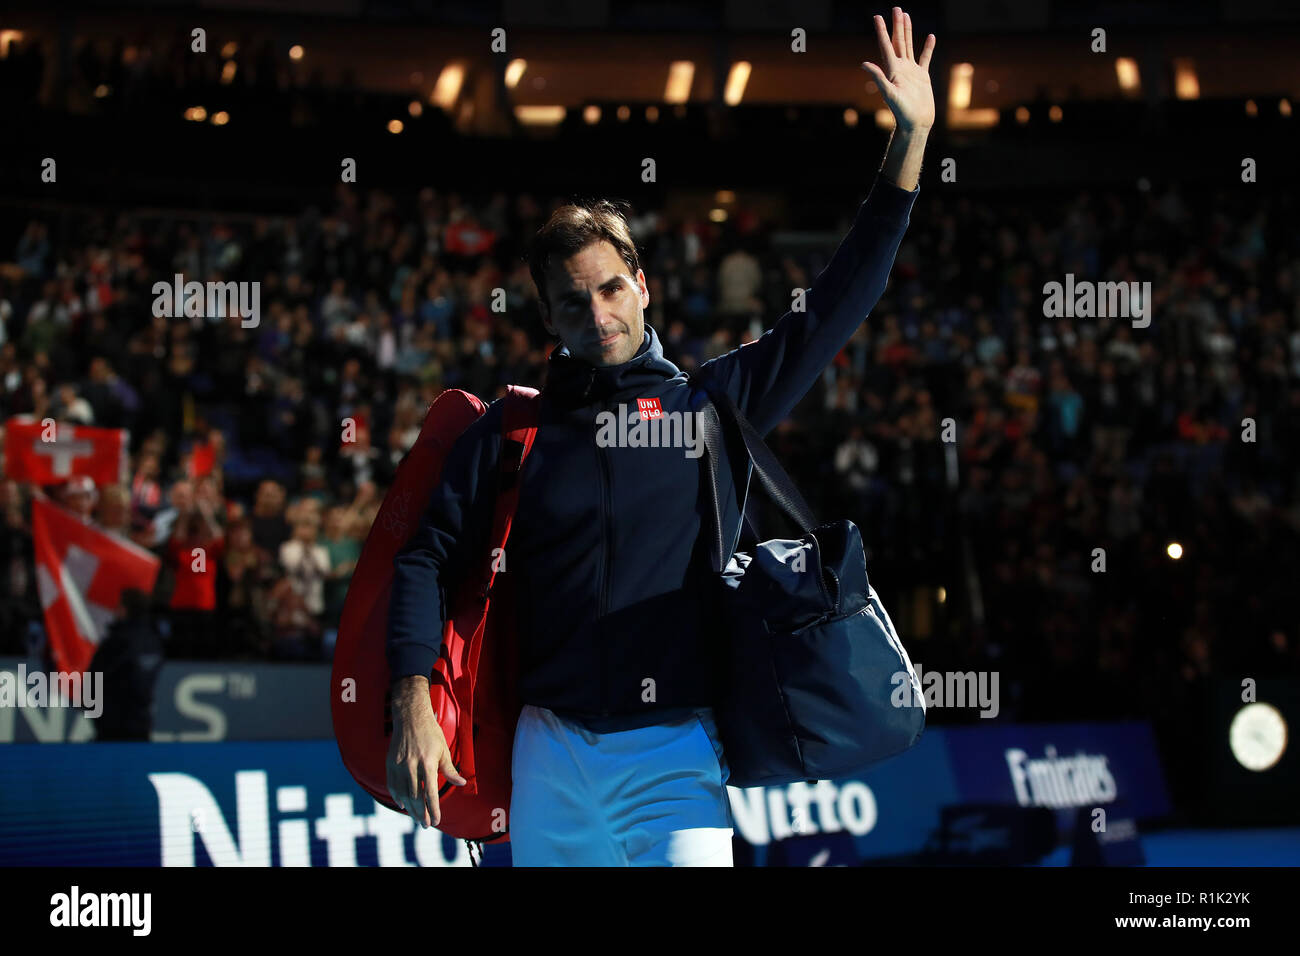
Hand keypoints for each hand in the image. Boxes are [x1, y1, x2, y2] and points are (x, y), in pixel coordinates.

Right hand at [385, 675, 465, 827]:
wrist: (410, 717)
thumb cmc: (431, 733)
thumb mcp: (444, 750)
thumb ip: (450, 770)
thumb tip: (461, 783)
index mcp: (427, 763)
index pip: (430, 793)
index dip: (434, 809)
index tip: (437, 821)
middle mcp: (411, 766)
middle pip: (416, 797)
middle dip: (422, 813)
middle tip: (427, 825)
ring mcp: (399, 765)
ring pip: (403, 794)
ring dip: (410, 808)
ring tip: (417, 818)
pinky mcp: (390, 763)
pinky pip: (392, 785)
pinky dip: (397, 796)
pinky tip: (403, 804)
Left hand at [862, 7, 935, 132]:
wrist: (916, 123)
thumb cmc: (902, 112)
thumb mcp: (889, 94)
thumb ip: (878, 78)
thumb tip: (864, 63)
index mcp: (892, 70)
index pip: (886, 46)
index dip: (881, 31)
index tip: (877, 17)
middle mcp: (900, 68)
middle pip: (898, 41)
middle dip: (896, 25)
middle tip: (896, 8)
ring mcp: (911, 71)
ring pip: (909, 46)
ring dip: (908, 31)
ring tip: (906, 16)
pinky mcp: (922, 76)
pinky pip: (925, 58)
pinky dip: (928, 47)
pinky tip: (930, 36)